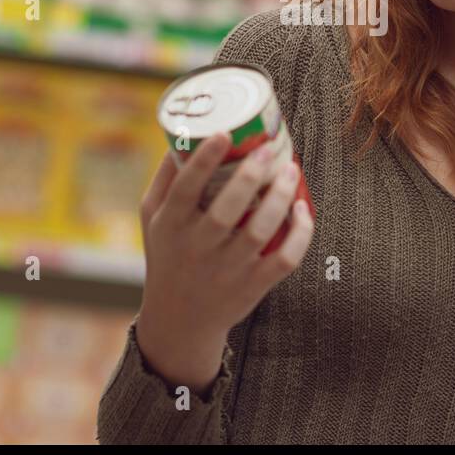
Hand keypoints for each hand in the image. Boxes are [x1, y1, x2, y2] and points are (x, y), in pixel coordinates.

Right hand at [132, 135, 313, 391]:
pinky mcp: (253, 285)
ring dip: (280, 198)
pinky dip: (300, 234)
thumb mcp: (152, 219)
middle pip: (227, 209)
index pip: (186, 189)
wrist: (180, 321)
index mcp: (171, 226)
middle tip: (268, 150)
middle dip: (251, 175)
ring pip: (260, 230)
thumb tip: (184, 135)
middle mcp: (197, 247)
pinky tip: (302, 210)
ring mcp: (227, 269)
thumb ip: (165, 179)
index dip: (205, 160)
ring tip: (291, 172)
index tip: (224, 133)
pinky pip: (285, 258)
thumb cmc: (168, 256)